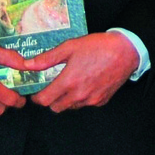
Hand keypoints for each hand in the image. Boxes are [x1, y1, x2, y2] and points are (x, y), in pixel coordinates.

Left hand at [25, 32, 140, 111]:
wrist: (126, 51)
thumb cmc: (98, 46)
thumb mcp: (70, 47)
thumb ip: (47, 58)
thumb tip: (28, 65)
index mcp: (69, 81)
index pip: (44, 100)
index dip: (37, 98)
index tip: (37, 92)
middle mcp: (79, 95)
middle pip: (56, 108)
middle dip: (51, 100)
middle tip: (53, 87)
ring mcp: (91, 100)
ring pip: (71, 107)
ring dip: (67, 100)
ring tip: (71, 83)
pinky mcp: (101, 101)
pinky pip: (86, 104)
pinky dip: (82, 98)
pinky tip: (86, 83)